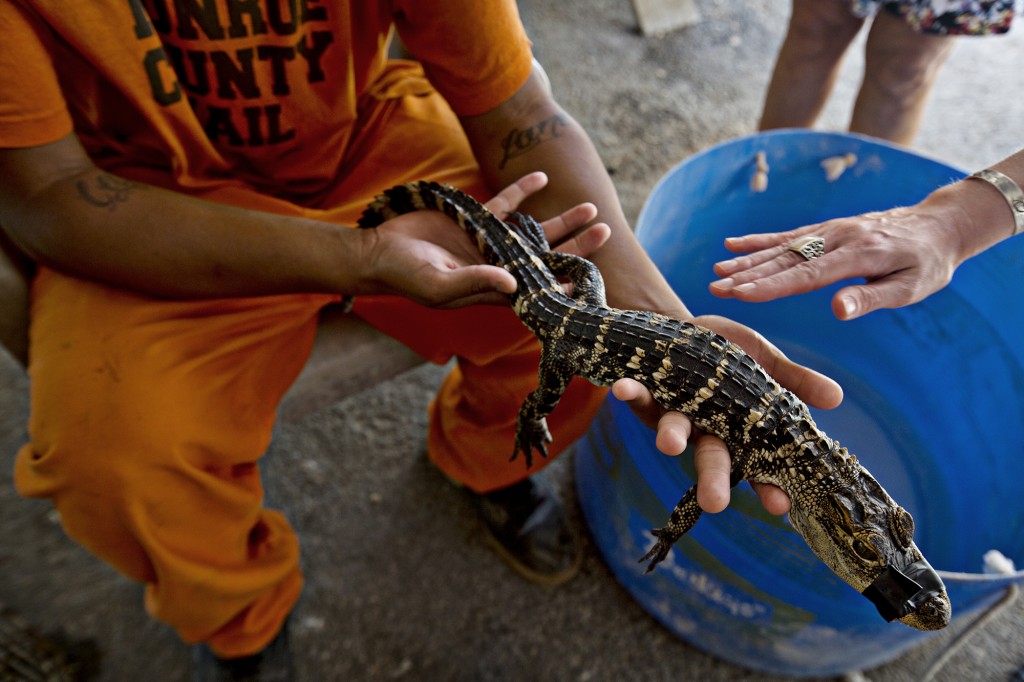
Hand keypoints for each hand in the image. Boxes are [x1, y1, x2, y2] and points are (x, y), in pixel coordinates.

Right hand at [358, 173, 609, 307]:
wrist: (379, 252)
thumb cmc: (406, 277)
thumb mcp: (439, 286)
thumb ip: (475, 283)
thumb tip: (514, 284)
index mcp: (494, 290)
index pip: (540, 290)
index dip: (565, 285)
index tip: (590, 278)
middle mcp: (499, 267)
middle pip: (548, 258)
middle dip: (577, 246)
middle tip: (605, 232)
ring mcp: (489, 243)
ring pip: (535, 231)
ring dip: (561, 221)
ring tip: (591, 208)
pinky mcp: (475, 220)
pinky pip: (506, 204)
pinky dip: (523, 191)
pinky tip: (542, 178)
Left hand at [612, 314, 842, 515]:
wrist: (680, 329)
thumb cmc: (727, 353)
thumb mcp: (765, 360)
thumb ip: (795, 379)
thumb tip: (836, 397)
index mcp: (738, 428)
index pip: (756, 464)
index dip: (767, 486)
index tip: (780, 506)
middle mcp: (704, 429)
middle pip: (712, 459)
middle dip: (713, 480)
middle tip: (716, 504)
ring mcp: (673, 414)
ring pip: (674, 431)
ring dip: (670, 437)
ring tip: (669, 445)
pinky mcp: (646, 394)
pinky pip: (637, 395)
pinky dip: (631, 393)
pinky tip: (623, 388)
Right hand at [708, 205, 960, 319]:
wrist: (940, 224)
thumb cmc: (928, 263)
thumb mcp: (910, 286)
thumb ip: (870, 298)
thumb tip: (836, 311)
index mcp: (858, 254)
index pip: (807, 275)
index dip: (771, 286)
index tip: (740, 295)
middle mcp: (838, 237)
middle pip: (786, 259)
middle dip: (748, 275)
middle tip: (716, 288)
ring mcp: (829, 230)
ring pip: (782, 246)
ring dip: (747, 259)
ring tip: (716, 271)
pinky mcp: (826, 229)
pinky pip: (787, 235)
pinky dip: (759, 240)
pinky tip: (734, 244)